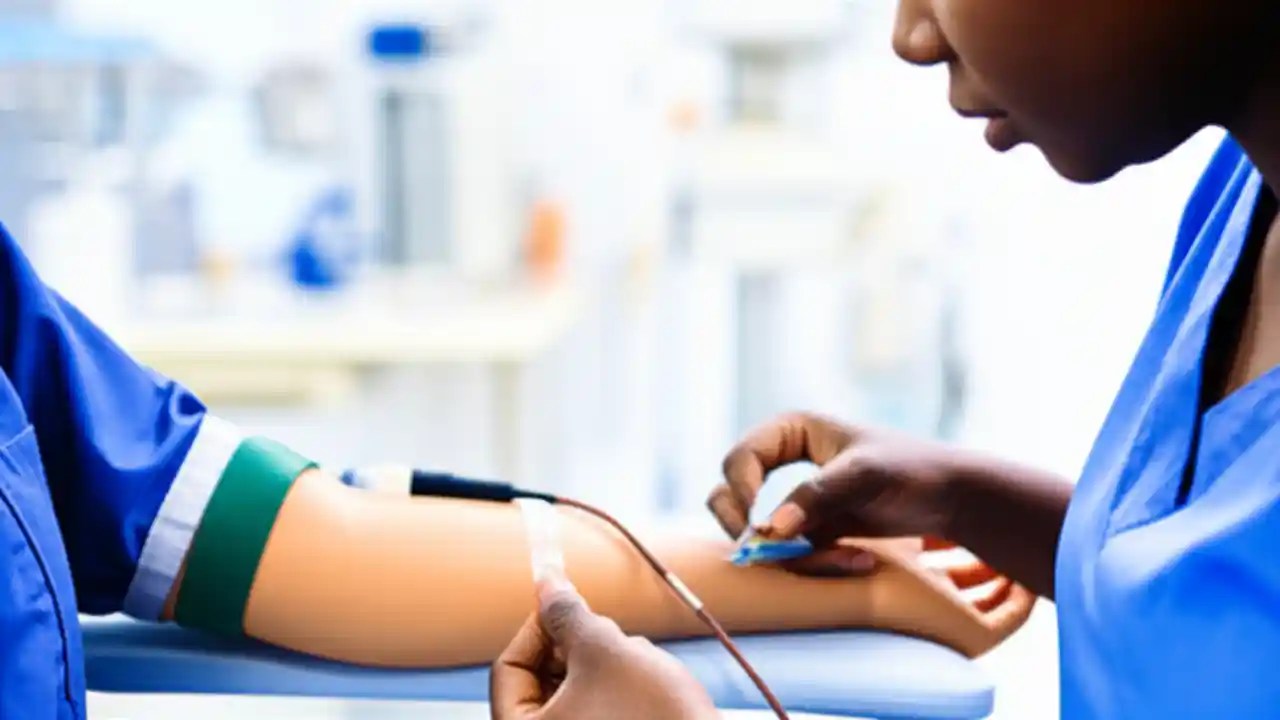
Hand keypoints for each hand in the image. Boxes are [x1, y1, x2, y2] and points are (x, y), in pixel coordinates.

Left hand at [490, 577, 717, 719]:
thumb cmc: (655, 717)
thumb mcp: (604, 650)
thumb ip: (566, 614)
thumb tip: (545, 581)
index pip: (509, 667)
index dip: (539, 628)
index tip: (567, 609)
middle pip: (537, 681)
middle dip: (573, 651)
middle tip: (606, 638)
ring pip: (570, 693)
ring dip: (599, 670)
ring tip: (636, 672)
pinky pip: (594, 710)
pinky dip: (613, 692)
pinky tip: (646, 691)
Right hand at [707, 413, 963, 574]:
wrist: (950, 500)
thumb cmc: (912, 471)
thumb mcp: (865, 476)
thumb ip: (816, 496)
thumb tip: (769, 529)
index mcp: (791, 431)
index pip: (740, 458)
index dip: (741, 491)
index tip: (759, 525)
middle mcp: (784, 462)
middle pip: (729, 493)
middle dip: (747, 527)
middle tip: (763, 551)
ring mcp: (794, 499)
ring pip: (757, 532)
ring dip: (792, 554)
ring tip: (848, 557)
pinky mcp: (809, 530)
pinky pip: (788, 553)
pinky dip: (814, 563)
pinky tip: (858, 559)